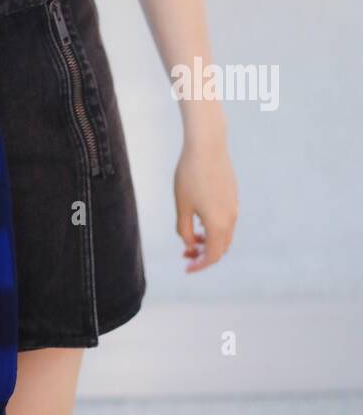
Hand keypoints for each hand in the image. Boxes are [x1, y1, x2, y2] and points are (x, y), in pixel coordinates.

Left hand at [174, 135, 237, 272]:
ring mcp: (234, 206)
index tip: (186, 268)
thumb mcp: (182, 205)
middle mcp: (231, 218)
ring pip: (224, 234)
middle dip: (203, 254)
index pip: (212, 256)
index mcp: (218, 224)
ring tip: (192, 236)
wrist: (207, 146)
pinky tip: (199, 219)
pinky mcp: (233, 196)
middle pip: (220, 248)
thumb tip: (190, 245)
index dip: (199, 265)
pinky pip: (226, 221)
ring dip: (210, 240)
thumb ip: (185, 230)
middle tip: (185, 253)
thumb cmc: (190, 175)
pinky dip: (215, 228)